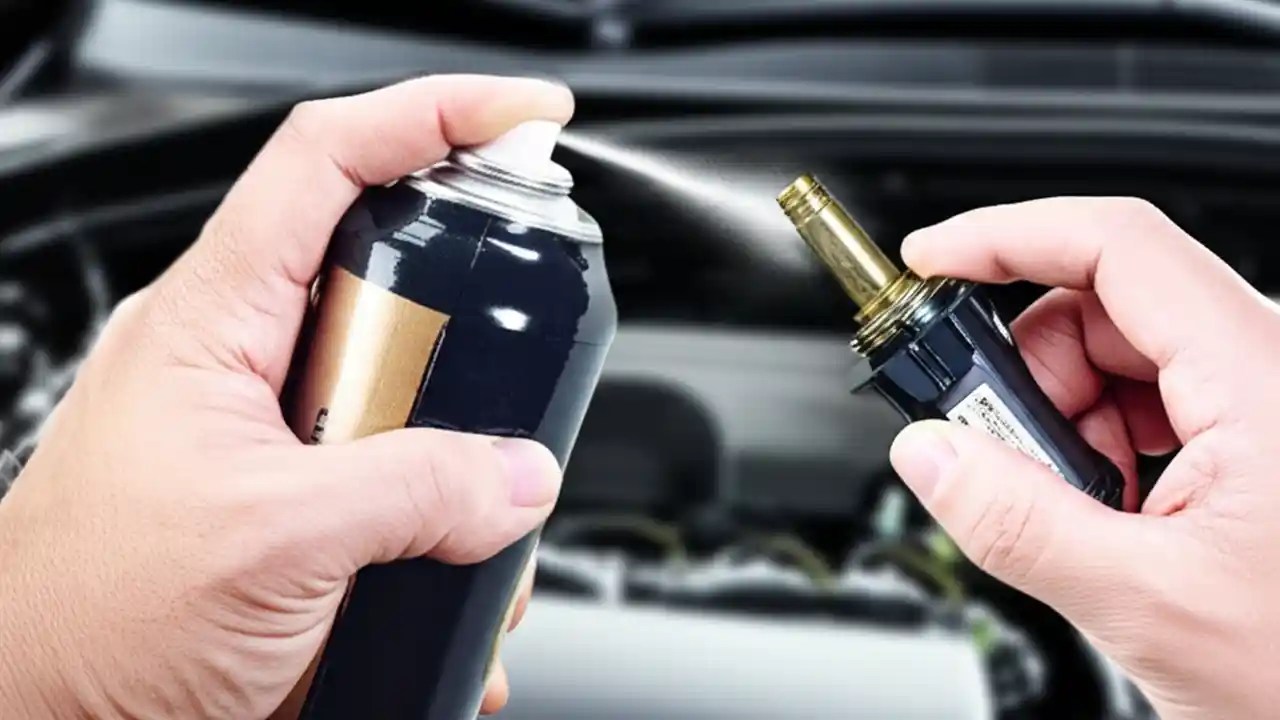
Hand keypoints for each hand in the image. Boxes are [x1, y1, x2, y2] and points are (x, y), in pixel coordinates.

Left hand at [0, 74, 573, 718]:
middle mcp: (249, 362)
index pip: (328, 158)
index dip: (433, 114)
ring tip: (470, 553)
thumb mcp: (269, 541)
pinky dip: (446, 542)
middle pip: (400, 289)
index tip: (527, 117)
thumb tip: (519, 475)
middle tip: (503, 408)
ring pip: (416, 405)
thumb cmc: (81, 623)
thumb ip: (414, 492)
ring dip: (468, 478)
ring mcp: (278, 439)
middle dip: (477, 351)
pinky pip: (402, 491)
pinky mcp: (301, 511)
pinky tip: (450, 603)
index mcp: (215, 318)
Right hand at [889, 197, 1279, 718]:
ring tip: (1066, 505)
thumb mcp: (1147, 604)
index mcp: (1259, 377)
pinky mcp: (1248, 439)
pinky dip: (1094, 446)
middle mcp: (1264, 368)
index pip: (1116, 246)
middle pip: (1103, 306)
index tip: (931, 259)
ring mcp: (1258, 403)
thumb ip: (1017, 523)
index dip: (1008, 237)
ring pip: (1116, 358)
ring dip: (1059, 419)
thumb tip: (928, 454)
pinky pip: (1142, 405)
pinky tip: (1100, 511)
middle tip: (986, 443)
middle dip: (1026, 368)